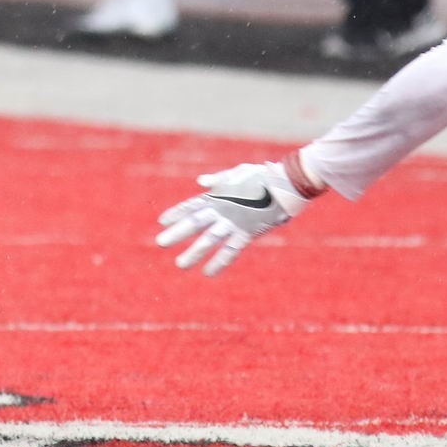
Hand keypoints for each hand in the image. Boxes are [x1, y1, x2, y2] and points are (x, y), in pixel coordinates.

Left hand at [156, 159, 315, 275]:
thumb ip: (219, 180)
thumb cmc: (263, 176)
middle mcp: (223, 209)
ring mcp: (234, 221)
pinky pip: (231, 250)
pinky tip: (208, 273)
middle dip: (177, 233)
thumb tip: (200, 182)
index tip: (161, 221)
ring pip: (210, 239)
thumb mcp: (239, 173)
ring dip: (194, 252)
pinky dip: (220, 262)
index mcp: (219, 194)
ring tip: (180, 264)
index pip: (193, 205)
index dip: (177, 212)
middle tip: (159, 243)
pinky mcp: (248, 232)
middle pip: (196, 222)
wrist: (286, 183)